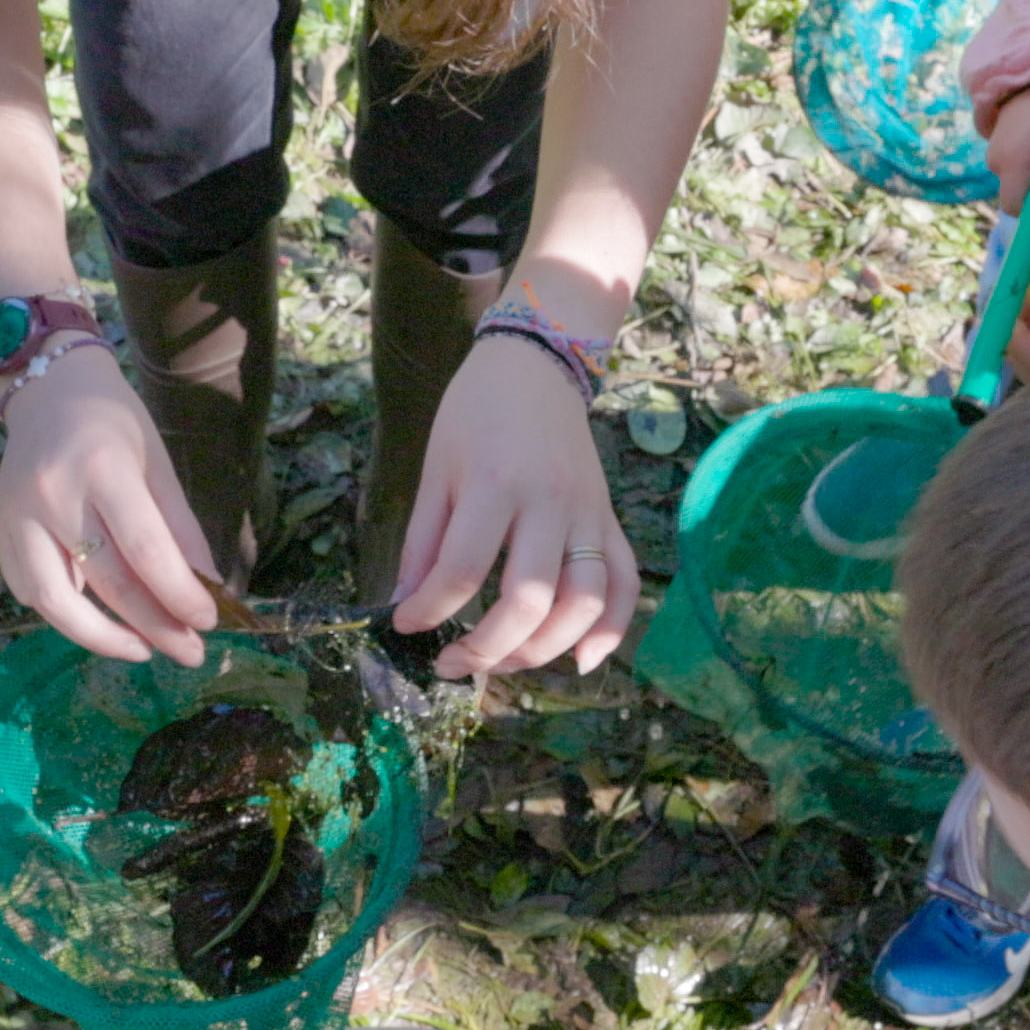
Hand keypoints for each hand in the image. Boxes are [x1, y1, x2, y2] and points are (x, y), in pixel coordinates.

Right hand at [0, 343, 217, 664]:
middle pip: (106, 582)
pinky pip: (29, 591)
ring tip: (143, 650)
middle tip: (190, 653)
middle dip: (155, 627)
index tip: (208, 622)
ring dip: (104, 639)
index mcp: (102, 466)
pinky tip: (99, 622)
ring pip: (55, 603)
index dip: (179, 595)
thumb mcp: (157, 461)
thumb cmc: (113, 423)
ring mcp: (15, 516)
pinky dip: (66, 616)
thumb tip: (206, 588)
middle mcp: (52, 494)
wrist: (47, 390)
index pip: (144, 549)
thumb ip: (179, 526)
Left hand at [391, 339, 635, 679]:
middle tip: (451, 664)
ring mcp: (588, 514)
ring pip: (582, 603)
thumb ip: (423, 541)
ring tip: (504, 662)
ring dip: (543, 649)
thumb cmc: (475, 413)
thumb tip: (404, 606)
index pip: (463, 570)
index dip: (429, 611)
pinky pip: (624, 584)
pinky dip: (610, 630)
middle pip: (528, 599)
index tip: (405, 627)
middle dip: (486, 648)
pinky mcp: (609, 520)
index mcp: (496, 485)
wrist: (537, 365)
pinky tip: (581, 660)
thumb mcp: (436, 468)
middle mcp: (550, 504)